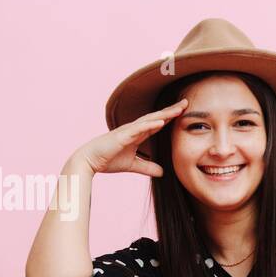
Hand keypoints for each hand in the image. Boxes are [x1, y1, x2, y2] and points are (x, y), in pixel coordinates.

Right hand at [72, 98, 187, 176]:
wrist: (89, 161)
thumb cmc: (108, 160)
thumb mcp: (133, 165)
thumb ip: (147, 167)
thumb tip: (162, 173)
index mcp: (137, 134)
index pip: (157, 123)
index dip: (170, 118)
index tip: (184, 112)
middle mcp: (134, 129)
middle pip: (156, 117)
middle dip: (171, 111)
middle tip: (186, 103)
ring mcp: (128, 131)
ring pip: (149, 120)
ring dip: (164, 114)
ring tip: (178, 110)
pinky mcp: (121, 136)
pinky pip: (138, 129)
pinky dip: (150, 125)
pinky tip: (161, 122)